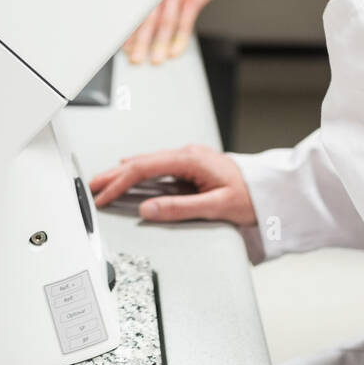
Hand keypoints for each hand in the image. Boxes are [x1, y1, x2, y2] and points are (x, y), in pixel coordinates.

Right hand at [90, 143, 256, 223]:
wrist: (272, 191)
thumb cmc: (251, 197)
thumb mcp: (216, 206)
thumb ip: (179, 208)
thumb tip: (147, 210)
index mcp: (190, 159)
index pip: (144, 169)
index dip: (120, 182)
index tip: (104, 195)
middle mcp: (187, 154)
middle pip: (140, 162)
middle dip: (114, 175)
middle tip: (91, 187)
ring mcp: (188, 159)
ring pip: (147, 164)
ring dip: (124, 174)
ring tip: (104, 184)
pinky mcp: (191, 166)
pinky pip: (158, 167)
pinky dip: (139, 174)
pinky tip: (131, 176)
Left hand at [122, 0, 239, 64]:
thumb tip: (146, 14)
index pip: (136, 7)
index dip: (129, 28)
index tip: (123, 44)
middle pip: (147, 16)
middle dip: (139, 41)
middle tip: (134, 58)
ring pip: (164, 21)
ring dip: (158, 43)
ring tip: (154, 60)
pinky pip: (185, 21)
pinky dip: (179, 38)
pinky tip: (175, 51)